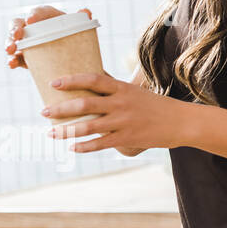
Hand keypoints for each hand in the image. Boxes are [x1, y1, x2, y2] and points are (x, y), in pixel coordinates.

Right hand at [6, 6, 91, 69]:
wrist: (71, 56)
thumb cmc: (73, 37)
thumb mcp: (79, 28)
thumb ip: (82, 20)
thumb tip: (85, 12)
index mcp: (47, 18)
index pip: (38, 12)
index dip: (34, 14)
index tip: (31, 20)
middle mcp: (32, 28)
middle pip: (18, 24)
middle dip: (14, 29)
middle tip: (16, 36)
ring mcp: (25, 42)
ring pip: (12, 40)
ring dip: (9, 44)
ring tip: (11, 51)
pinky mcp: (23, 57)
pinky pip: (14, 57)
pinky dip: (11, 60)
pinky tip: (11, 64)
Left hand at [42, 71, 190, 152]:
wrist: (183, 121)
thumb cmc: (158, 106)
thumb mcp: (137, 92)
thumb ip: (115, 90)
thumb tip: (91, 82)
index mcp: (123, 89)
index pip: (94, 80)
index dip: (72, 80)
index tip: (53, 83)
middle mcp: (122, 104)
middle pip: (85, 104)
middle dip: (60, 108)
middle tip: (43, 111)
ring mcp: (124, 122)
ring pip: (88, 127)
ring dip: (65, 130)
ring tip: (50, 133)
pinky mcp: (128, 138)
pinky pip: (100, 144)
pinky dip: (84, 147)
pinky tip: (72, 148)